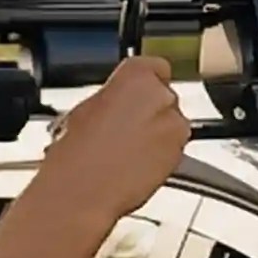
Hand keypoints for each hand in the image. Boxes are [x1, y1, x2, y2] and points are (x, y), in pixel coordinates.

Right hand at [36, 57, 190, 221]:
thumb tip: (121, 101)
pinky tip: (135, 164)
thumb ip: (116, 96)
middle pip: (164, 96)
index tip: (135, 95)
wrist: (83, 190)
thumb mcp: (87, 107)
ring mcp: (174, 126)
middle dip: (150, 111)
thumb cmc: (77, 152)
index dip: (144, 83)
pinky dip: (161, 154)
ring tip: (127, 151)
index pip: (155, 67)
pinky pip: (173, 148)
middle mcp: (162, 96)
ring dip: (157, 133)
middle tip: (124, 129)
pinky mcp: (180, 153)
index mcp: (137, 75)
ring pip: (171, 123)